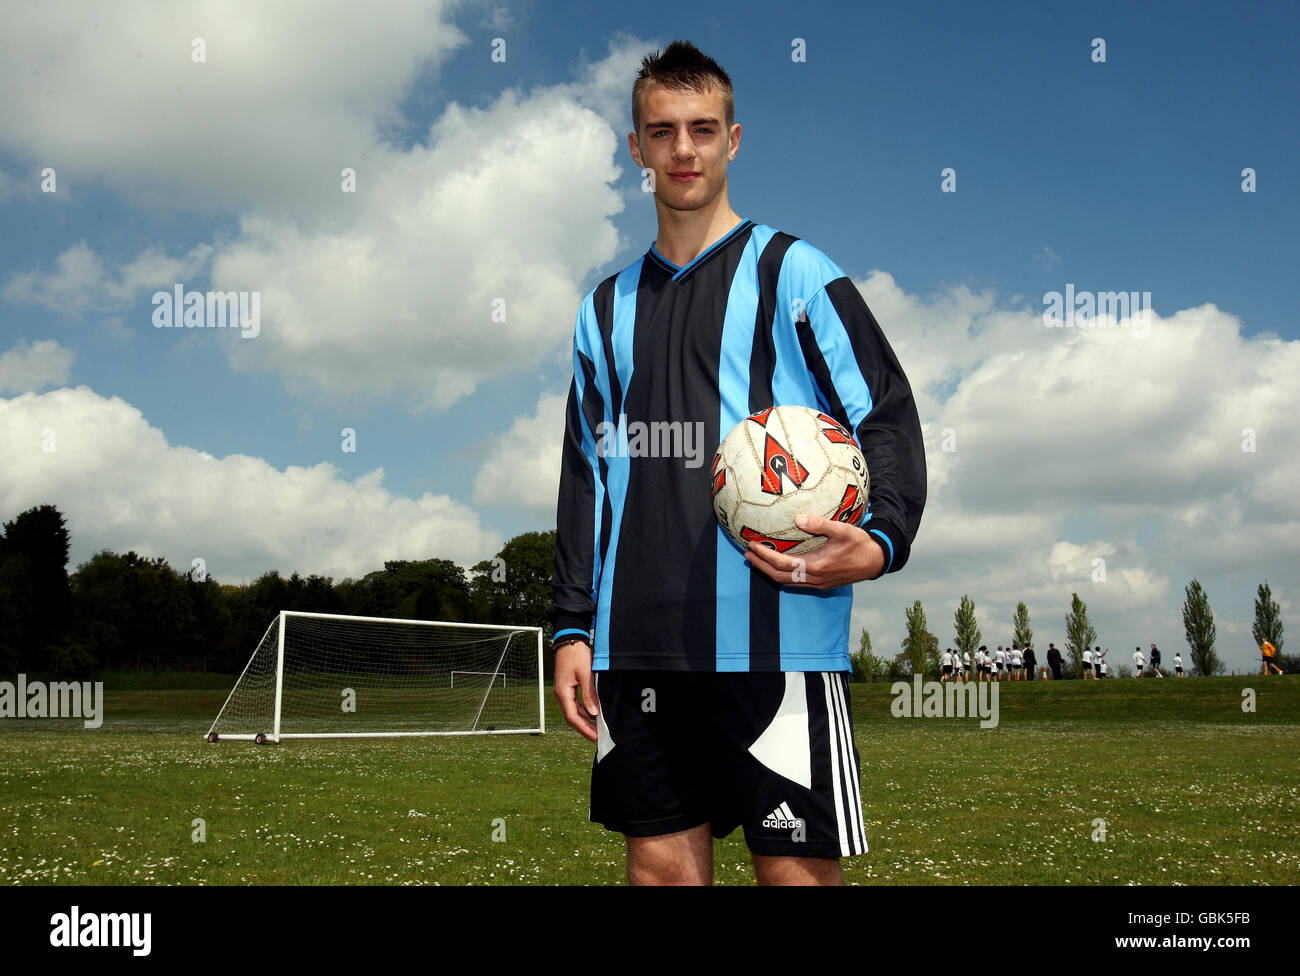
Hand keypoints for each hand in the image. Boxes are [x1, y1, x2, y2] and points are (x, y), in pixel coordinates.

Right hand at [553, 640, 599, 741]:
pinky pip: (575, 704)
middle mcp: (561, 694)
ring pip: (574, 711)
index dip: (584, 729)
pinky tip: (594, 713)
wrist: (570, 640)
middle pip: (572, 717)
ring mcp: (563, 691)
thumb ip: (589, 694)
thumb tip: (594, 714)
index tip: (595, 737)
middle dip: (584, 728)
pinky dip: (584, 710)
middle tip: (597, 737)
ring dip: (585, 720)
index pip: (573, 717)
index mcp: (563, 693)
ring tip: (598, 728)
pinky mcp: (568, 687)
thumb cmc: (576, 654)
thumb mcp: (586, 674)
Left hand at [744, 513, 885, 588]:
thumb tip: (799, 518)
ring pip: (787, 581)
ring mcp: (818, 583)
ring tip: (757, 559)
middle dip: (761, 566)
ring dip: (770, 571)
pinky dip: (782, 574)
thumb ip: (821, 524)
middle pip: (779, 577)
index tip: (753, 546)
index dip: (765, 556)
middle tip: (747, 554)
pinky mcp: (821, 584)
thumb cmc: (860, 544)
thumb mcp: (843, 530)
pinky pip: (795, 581)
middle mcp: (815, 578)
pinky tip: (778, 564)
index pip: (783, 564)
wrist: (876, 561)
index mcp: (817, 566)